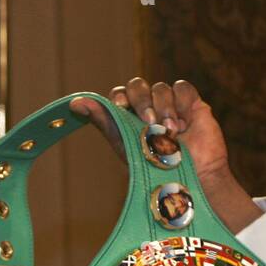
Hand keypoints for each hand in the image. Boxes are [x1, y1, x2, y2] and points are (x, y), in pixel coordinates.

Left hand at [70, 78, 262, 233]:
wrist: (191, 180)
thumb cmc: (156, 169)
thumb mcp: (125, 144)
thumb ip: (104, 121)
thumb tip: (74, 103)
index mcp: (129, 118)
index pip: (120, 94)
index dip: (120, 98)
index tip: (121, 107)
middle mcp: (148, 109)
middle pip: (137, 86)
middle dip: (141, 102)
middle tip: (149, 124)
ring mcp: (170, 105)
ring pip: (160, 87)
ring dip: (163, 108)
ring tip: (170, 132)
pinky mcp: (191, 104)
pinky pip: (182, 88)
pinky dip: (180, 103)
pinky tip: (183, 124)